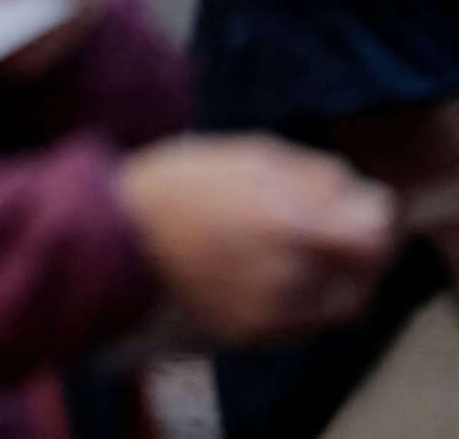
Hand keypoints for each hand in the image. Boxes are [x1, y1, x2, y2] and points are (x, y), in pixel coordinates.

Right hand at [119, 136, 394, 343]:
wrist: (113, 235)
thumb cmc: (178, 182)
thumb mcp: (250, 153)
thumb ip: (315, 175)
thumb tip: (358, 195)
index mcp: (293, 224)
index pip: (374, 232)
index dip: (370, 212)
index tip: (357, 203)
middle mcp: (291, 276)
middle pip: (364, 270)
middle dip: (355, 245)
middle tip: (331, 226)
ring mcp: (272, 312)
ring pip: (338, 300)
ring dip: (331, 273)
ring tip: (292, 247)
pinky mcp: (252, 333)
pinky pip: (304, 321)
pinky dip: (302, 298)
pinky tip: (270, 272)